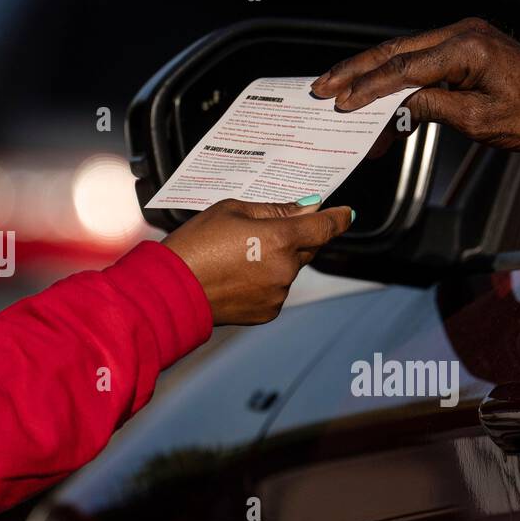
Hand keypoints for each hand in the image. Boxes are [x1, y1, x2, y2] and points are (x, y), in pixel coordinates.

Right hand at [161, 198, 352, 324]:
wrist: (172, 289)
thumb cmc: (197, 243)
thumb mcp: (232, 210)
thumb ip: (275, 209)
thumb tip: (306, 209)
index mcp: (280, 239)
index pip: (324, 228)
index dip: (338, 219)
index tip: (347, 214)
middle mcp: (286, 269)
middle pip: (308, 247)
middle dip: (297, 237)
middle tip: (270, 229)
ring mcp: (279, 293)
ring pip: (290, 269)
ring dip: (278, 260)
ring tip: (240, 256)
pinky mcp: (269, 311)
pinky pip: (277, 290)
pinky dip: (267, 281)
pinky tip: (239, 275)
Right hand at [310, 18, 519, 151]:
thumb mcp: (482, 121)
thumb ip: (436, 109)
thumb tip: (398, 108)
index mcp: (467, 49)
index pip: (403, 70)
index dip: (367, 88)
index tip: (340, 103)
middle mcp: (462, 35)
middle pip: (395, 52)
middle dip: (356, 72)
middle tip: (323, 88)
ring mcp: (463, 38)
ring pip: (403, 54)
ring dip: (370, 74)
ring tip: (339, 91)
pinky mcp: (465, 49)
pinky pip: (421, 61)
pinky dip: (396, 79)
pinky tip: (377, 97)